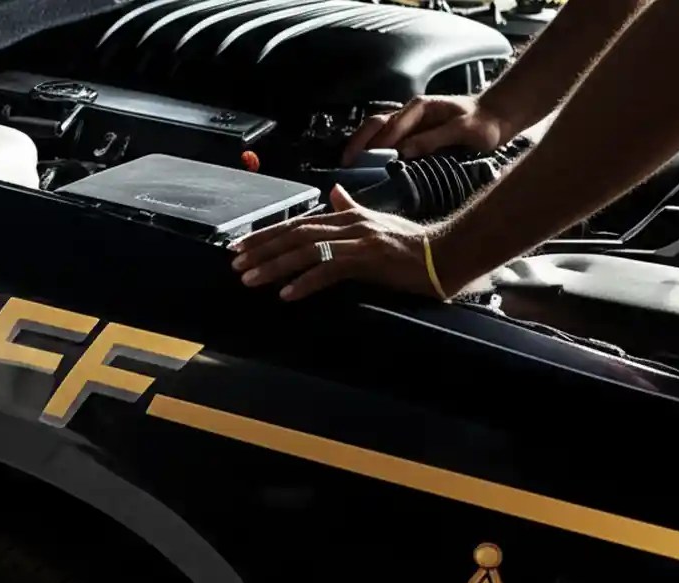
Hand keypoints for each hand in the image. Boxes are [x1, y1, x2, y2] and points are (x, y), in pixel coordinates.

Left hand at [230, 185, 447, 301]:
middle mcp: (347, 224)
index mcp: (346, 216)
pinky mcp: (368, 259)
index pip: (297, 223)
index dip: (267, 234)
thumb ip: (350, 207)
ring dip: (274, 265)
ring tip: (249, 278)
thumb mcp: (375, 221)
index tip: (241, 245)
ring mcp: (357, 240)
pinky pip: (329, 269)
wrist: (443, 254)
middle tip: (234, 261)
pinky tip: (286, 293)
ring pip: (305, 250)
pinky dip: (305, 281)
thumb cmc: (410, 243)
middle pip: (294, 233)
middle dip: (261, 247)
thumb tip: (333, 193)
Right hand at [341, 95, 514, 164]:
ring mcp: (409, 123)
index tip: (368, 162)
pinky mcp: (412, 134)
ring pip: (376, 130)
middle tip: (346, 162)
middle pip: (375, 123)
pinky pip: (386, 140)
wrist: (496, 119)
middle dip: (359, 142)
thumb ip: (433, 140)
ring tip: (349, 164)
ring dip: (361, 145)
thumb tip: (403, 152)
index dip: (378, 144)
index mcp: (420, 108)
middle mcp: (410, 113)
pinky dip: (372, 149)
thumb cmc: (483, 124)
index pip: (391, 124)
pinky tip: (364, 163)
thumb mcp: (462, 131)